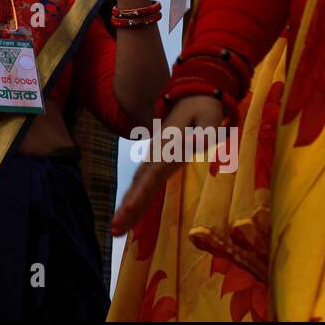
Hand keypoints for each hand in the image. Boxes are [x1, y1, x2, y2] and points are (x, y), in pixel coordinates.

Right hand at [111, 93, 224, 234]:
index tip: (128, 211)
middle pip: (140, 184)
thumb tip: (194, 145)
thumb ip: (205, 130)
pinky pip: (143, 183)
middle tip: (115, 229)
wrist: (191, 95)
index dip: (140, 194)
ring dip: (128, 207)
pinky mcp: (156, 161)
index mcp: (169, 146)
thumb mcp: (209, 115)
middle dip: (128, 207)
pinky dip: (134, 200)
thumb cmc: (203, 107)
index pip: (153, 174)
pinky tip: (128, 216)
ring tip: (116, 229)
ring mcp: (154, 157)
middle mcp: (157, 154)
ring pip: (138, 185)